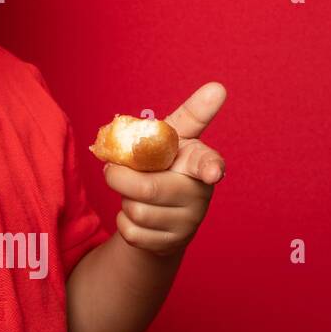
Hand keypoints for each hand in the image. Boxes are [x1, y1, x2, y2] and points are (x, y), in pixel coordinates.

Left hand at [102, 82, 228, 257]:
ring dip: (123, 200)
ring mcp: (188, 222)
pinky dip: (123, 221)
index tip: (212, 172)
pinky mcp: (171, 243)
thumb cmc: (163, 165)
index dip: (210, 167)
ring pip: (136, 211)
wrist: (159, 213)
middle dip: (119, 179)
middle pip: (148, 189)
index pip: (208, 163)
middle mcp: (199, 193)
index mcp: (199, 162)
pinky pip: (131, 232)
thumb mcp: (168, 138)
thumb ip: (184, 116)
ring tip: (134, 193)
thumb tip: (217, 88)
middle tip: (113, 170)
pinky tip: (136, 215)